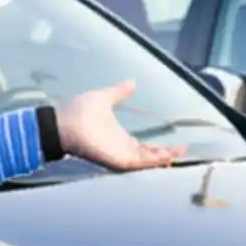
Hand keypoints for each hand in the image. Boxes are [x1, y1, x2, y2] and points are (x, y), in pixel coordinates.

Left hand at [56, 80, 185, 170]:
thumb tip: (132, 81)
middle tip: (183, 151)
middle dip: (166, 156)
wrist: (62, 121)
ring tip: (177, 155)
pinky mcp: (115, 159)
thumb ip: (119, 92)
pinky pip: (136, 164)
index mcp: (120, 139)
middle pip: (149, 157)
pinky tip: (164, 157)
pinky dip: (150, 161)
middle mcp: (121, 150)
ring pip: (145, 163)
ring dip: (161, 159)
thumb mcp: (104, 97)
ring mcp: (119, 156)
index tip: (179, 146)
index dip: (161, 148)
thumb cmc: (78, 111)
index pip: (145, 148)